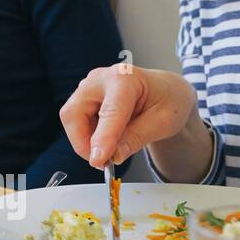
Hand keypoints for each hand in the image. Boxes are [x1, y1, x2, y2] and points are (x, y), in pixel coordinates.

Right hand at [59, 66, 197, 167]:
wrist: (166, 90)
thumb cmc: (168, 99)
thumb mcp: (164, 122)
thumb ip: (137, 138)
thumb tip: (114, 156)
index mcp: (126, 79)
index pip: (109, 112)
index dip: (102, 137)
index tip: (98, 160)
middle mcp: (101, 78)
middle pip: (75, 112)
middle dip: (82, 141)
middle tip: (102, 161)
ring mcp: (89, 86)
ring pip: (71, 118)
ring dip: (84, 140)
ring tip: (109, 151)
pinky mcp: (84, 96)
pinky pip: (75, 120)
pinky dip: (86, 136)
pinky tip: (106, 140)